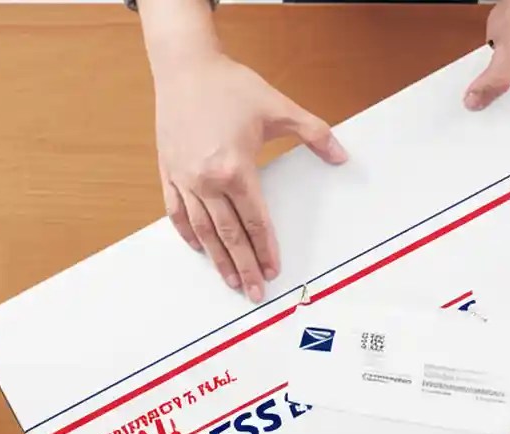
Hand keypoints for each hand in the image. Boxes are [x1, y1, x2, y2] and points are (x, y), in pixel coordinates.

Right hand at [153, 53, 347, 302]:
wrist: (185, 65)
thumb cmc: (230, 85)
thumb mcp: (280, 108)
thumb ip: (315, 134)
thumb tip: (342, 157)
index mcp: (235, 167)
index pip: (255, 220)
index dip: (266, 248)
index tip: (274, 270)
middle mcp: (206, 178)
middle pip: (229, 234)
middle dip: (243, 266)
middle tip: (255, 292)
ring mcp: (183, 177)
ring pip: (203, 230)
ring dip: (218, 259)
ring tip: (231, 281)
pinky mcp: (168, 170)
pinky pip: (176, 211)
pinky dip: (189, 234)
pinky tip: (201, 250)